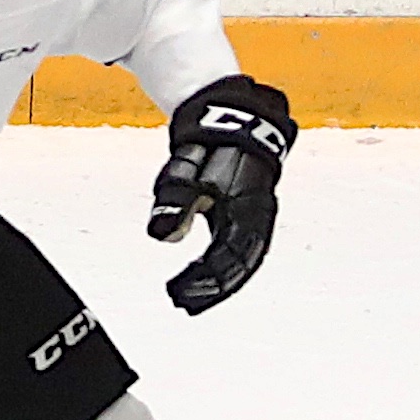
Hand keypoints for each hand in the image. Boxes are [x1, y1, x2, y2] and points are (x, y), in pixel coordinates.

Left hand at [147, 72, 292, 311]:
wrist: (235, 116)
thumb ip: (176, 201)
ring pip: (242, 260)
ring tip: (189, 297)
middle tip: (183, 303)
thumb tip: (161, 236)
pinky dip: (223, 267)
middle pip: (239, 266)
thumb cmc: (212, 144)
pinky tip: (202, 276)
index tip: (178, 293)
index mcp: (248, 211)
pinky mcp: (249, 215)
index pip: (228, 259)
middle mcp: (259, 219)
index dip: (205, 281)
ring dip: (218, 282)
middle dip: (212, 289)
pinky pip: (241, 250)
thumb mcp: (188, 170)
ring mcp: (258, 218)